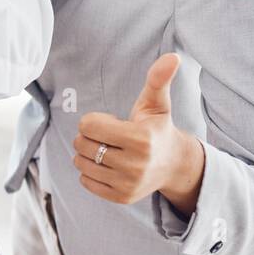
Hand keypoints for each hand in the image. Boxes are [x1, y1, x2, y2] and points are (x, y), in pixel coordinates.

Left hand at [73, 53, 205, 212]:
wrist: (173, 165)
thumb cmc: (157, 128)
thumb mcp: (157, 104)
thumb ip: (158, 80)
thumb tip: (172, 56)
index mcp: (140, 138)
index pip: (88, 125)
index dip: (95, 121)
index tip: (112, 123)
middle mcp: (135, 164)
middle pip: (82, 144)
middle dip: (89, 137)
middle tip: (109, 138)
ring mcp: (128, 184)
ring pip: (80, 163)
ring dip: (87, 154)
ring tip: (108, 151)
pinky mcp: (122, 198)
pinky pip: (85, 181)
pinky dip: (90, 172)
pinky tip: (108, 167)